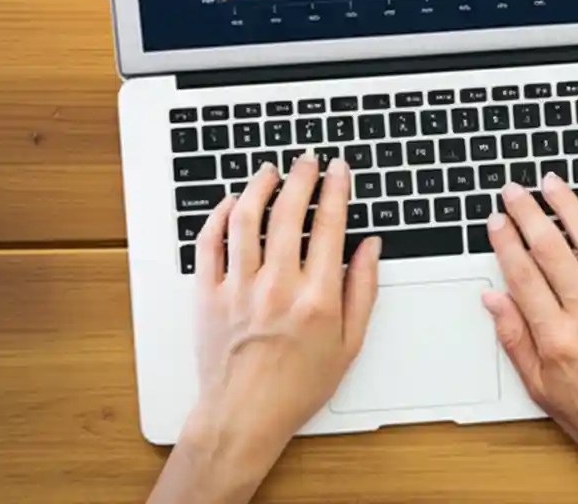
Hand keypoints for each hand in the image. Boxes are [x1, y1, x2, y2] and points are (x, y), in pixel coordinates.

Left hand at [188, 154, 380, 467]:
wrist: (243, 416)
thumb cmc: (297, 387)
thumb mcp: (350, 344)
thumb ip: (363, 290)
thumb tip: (370, 247)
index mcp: (317, 297)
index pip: (330, 225)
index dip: (336, 189)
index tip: (339, 170)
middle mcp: (277, 286)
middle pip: (288, 212)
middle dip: (301, 177)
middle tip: (307, 161)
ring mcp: (238, 287)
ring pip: (246, 218)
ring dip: (260, 186)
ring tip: (269, 171)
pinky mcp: (207, 294)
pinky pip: (209, 242)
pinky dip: (220, 215)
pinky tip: (232, 202)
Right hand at [484, 176, 577, 503]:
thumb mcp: (543, 390)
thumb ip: (516, 340)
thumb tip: (493, 300)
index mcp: (558, 338)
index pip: (522, 274)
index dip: (505, 241)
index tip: (496, 221)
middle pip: (550, 248)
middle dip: (527, 213)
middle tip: (514, 191)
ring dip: (568, 206)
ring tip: (552, 184)